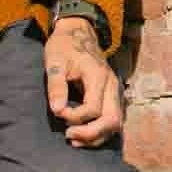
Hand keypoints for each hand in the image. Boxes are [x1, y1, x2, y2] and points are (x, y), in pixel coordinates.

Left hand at [44, 13, 122, 147]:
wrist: (78, 32)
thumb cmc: (64, 46)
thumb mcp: (55, 61)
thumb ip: (56, 85)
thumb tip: (57, 110)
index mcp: (98, 76)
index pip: (93, 108)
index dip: (74, 116)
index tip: (57, 111)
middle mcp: (112, 85)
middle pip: (112, 120)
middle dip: (91, 134)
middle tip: (69, 136)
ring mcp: (115, 91)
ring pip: (116, 123)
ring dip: (97, 136)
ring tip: (74, 139)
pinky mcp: (113, 95)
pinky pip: (113, 119)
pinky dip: (101, 131)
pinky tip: (83, 134)